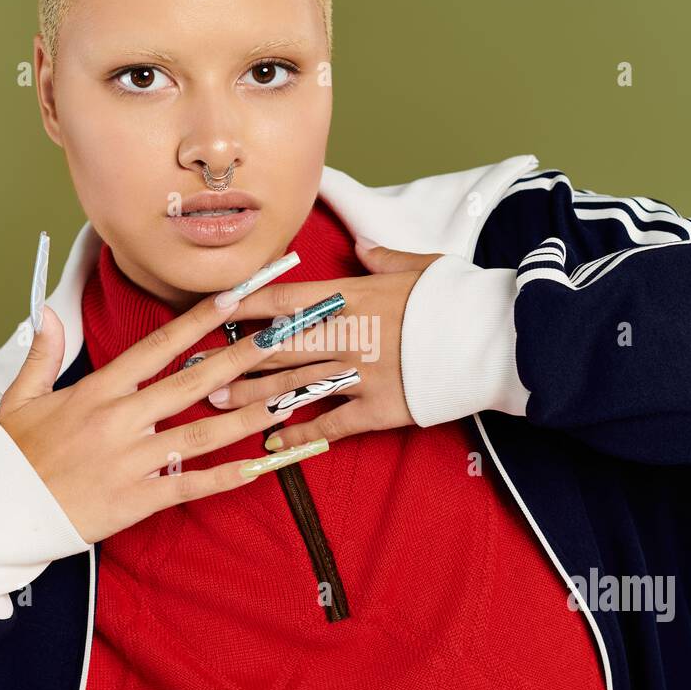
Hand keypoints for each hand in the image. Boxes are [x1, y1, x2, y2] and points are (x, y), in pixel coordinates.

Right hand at [0, 291, 327, 543]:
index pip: (156, 348)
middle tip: (279, 339)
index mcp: (97, 392)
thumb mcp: (20, 399)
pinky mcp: (136, 500)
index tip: (232, 300)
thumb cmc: (12, 457)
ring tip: (285, 400)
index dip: (197, 323)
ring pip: (201, 436)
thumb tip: (47, 311)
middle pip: (191, 383)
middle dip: (239, 359)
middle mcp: (120, 421)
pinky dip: (226, 478)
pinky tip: (259, 467)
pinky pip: (190, 487)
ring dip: (246, 416)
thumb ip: (42, 354)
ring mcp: (131, 461)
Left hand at [202, 239, 444, 451]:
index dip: (244, 305)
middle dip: (232, 356)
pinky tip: (271, 442)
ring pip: (292, 385)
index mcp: (352, 296)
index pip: (284, 300)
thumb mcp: (418, 266)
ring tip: (216, 402)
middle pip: (277, 347)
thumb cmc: (457, 296)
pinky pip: (330, 423)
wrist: (494, 336)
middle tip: (195, 365)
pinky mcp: (379, 408)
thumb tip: (362, 247)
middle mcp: (346, 335)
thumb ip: (382, 260)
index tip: (210, 308)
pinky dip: (300, 433)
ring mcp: (360, 373)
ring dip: (251, 395)